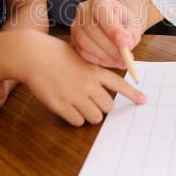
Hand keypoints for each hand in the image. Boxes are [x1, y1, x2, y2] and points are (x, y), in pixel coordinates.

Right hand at [24, 33, 145, 125]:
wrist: (32, 55)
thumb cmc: (54, 53)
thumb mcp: (78, 55)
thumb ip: (92, 69)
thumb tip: (101, 82)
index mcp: (94, 70)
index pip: (119, 84)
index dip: (132, 94)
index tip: (143, 100)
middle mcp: (88, 84)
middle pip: (108, 106)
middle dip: (102, 106)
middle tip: (92, 102)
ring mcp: (75, 96)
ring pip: (95, 117)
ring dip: (89, 114)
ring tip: (79, 105)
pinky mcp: (61, 105)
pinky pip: (77, 122)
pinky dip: (75, 118)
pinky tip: (68, 108)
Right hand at [71, 0, 143, 67]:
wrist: (117, 21)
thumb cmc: (124, 21)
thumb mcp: (133, 23)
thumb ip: (130, 33)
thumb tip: (126, 46)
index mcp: (99, 0)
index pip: (102, 12)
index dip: (113, 29)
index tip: (126, 44)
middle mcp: (84, 10)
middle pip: (91, 29)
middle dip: (110, 47)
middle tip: (125, 58)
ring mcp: (76, 25)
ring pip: (85, 42)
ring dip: (104, 56)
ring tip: (120, 61)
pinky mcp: (74, 39)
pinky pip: (82, 52)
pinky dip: (98, 60)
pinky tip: (111, 61)